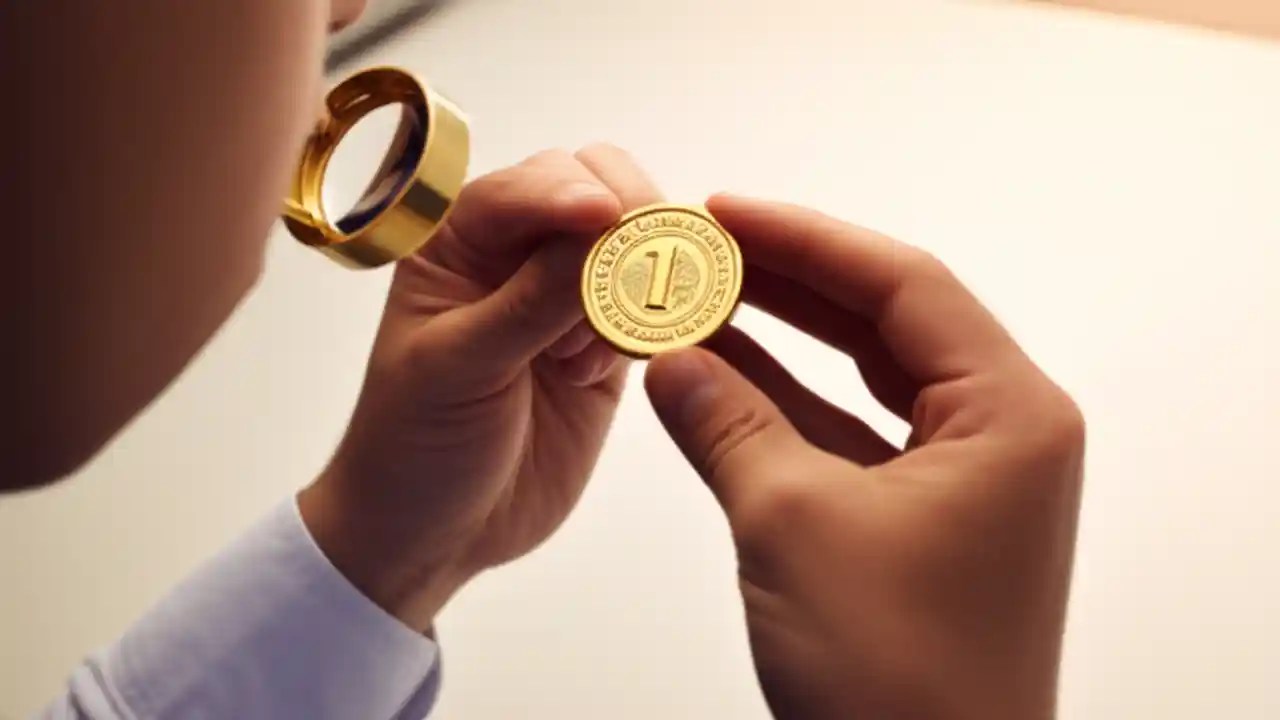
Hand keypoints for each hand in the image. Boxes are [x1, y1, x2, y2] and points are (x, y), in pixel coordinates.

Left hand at [300, 145, 662, 629]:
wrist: (434, 533)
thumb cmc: (414, 445)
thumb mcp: (456, 368)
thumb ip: (529, 301)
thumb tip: (604, 230)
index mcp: (455, 240)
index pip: (525, 187)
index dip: (570, 194)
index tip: (609, 218)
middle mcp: (514, 254)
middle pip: (592, 189)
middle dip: (625, 218)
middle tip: (642, 263)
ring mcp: (564, 298)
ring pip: (630, 244)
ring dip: (639, 276)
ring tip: (599, 344)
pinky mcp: (604, 346)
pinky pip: (648, 308)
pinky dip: (649, 324)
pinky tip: (604, 369)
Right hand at [645, 196, 1084, 718]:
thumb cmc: (901, 686)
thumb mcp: (791, 525)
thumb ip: (725, 422)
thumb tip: (667, 356)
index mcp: (1011, 417)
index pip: (901, 286)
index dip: (805, 241)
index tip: (726, 213)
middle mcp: (1000, 437)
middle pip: (885, 322)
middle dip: (789, 282)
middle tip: (705, 243)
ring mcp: (961, 483)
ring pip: (860, 381)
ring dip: (780, 342)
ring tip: (700, 294)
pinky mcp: (918, 525)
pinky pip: (845, 440)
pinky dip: (781, 409)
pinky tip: (715, 377)